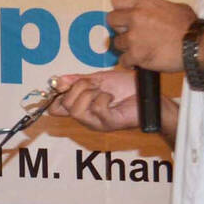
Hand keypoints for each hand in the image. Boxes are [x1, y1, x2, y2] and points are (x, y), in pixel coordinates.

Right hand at [49, 69, 179, 144]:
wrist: (147, 95)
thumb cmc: (127, 88)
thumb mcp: (100, 79)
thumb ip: (79, 80)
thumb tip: (59, 79)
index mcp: (81, 107)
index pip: (55, 108)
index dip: (55, 95)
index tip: (64, 83)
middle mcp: (86, 117)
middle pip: (64, 106)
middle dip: (77, 88)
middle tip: (93, 84)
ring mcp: (96, 122)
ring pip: (76, 110)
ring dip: (89, 93)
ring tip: (103, 91)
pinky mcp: (108, 123)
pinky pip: (96, 108)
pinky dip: (103, 97)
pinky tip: (111, 97)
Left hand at [106, 0, 196, 71]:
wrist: (196, 45)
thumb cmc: (190, 27)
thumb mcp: (174, 7)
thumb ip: (156, 7)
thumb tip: (150, 10)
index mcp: (144, 3)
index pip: (117, 0)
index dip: (120, 9)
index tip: (124, 14)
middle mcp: (135, 17)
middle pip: (111, 20)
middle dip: (119, 27)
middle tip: (130, 32)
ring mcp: (133, 37)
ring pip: (117, 42)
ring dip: (126, 46)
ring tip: (139, 48)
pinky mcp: (136, 55)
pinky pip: (123, 60)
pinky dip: (130, 62)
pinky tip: (138, 61)